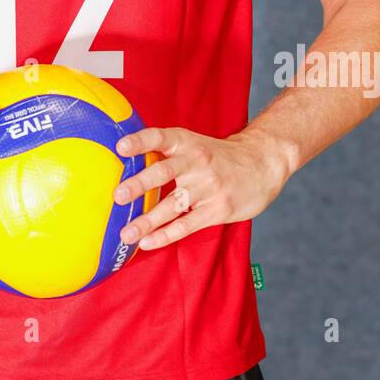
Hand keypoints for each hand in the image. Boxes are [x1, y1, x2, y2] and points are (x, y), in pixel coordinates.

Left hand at [113, 127, 289, 250]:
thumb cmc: (219, 156)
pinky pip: (187, 225)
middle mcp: (197, 162)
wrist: (262, 163)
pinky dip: (165, 235)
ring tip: (126, 233)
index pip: (160, 137)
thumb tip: (126, 165)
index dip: (140, 141)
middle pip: (164, 172)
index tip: (120, 147)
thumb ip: (168, 153)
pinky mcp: (217, 209)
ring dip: (147, 220)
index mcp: (187, 142)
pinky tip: (147, 242)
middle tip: (117, 195)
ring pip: (172, 205)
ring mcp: (208, 187)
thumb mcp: (195, 143)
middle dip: (139, 184)